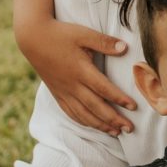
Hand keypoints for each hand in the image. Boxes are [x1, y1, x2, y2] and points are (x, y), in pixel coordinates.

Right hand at [20, 17, 137, 134]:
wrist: (32, 38)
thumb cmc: (60, 34)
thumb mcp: (83, 34)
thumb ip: (104, 42)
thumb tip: (124, 48)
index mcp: (81, 70)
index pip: (103, 88)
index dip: (119, 99)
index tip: (133, 106)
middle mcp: (72, 85)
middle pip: (95, 107)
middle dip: (114, 119)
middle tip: (129, 128)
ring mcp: (63, 91)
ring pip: (83, 114)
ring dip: (100, 125)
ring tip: (115, 132)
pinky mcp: (57, 93)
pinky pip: (70, 112)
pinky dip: (83, 121)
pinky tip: (93, 125)